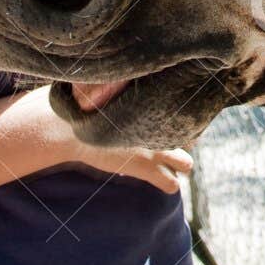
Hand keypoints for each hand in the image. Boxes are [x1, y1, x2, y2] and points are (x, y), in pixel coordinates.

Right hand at [42, 91, 192, 194]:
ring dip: (177, 165)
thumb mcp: (115, 91)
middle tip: (166, 144)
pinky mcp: (146, 168)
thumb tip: (135, 80)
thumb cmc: (88, 106)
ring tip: (160, 162)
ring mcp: (157, 148)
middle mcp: (162, 125)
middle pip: (193, 138)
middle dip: (184, 143)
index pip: (188, 113)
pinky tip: (155, 178)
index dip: (182, 120)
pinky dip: (167, 183)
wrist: (71, 128)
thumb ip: (132, 92)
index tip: (170, 123)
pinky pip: (171, 184)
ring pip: (187, 164)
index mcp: (157, 104)